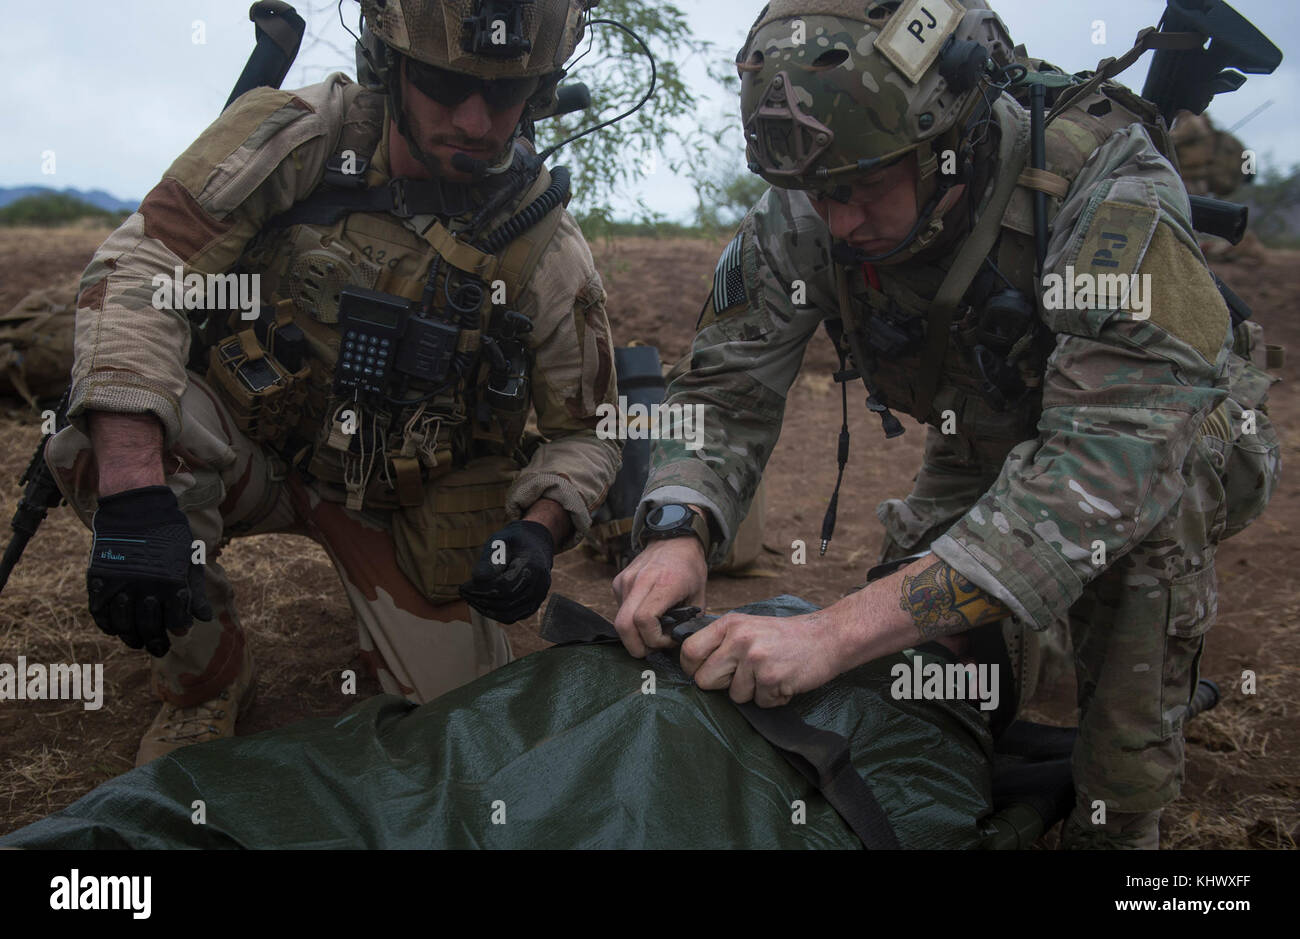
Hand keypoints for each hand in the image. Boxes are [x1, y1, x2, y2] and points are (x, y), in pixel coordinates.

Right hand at [86, 485, 211, 656]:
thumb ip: (195, 591)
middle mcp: (145, 588)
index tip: (177, 633)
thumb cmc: (169, 533)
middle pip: (149, 629)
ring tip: (138, 642)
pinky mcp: (100, 581)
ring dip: (132, 638)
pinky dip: (108, 625)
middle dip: (156, 643)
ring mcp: (120, 585)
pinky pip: (101, 614)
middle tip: (159, 649)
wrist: (136, 508)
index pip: (176, 622)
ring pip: (124, 626)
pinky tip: (117, 629)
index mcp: (172, 584)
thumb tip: (203, 620)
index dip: (177, 630)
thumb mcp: (189, 558)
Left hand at [459, 520, 554, 623]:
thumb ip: (490, 559)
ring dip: (485, 609)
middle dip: (480, 599)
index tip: (464, 585)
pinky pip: (512, 617)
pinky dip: (494, 613)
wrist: (535, 544)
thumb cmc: (514, 541)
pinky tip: (480, 603)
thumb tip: (476, 578)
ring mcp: (538, 598)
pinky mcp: (533, 606)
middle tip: (463, 591)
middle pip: (505, 603)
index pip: (504, 587)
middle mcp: (539, 586)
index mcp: (532, 568)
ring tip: (469, 598)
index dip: (481, 589)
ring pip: (508, 615)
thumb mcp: (500, 541)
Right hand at [612, 536, 706, 656]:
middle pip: (623, 625)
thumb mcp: (699, 596)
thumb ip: (688, 621)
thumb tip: (677, 642)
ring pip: (619, 620)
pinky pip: (619, 610)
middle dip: (635, 646)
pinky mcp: (618, 581)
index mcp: (664, 584)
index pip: (644, 620)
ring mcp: (626, 580)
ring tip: (651, 632)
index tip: (667, 640)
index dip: (653, 639)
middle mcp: (640, 581)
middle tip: (650, 651)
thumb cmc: (690, 568)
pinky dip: (630, 620)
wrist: (674, 539)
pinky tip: (645, 615)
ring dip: (633, 634)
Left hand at [680, 610, 846, 707]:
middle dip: (722, 686)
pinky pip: (760, 703)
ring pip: (734, 696)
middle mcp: (739, 639)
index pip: (689, 651)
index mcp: (729, 624)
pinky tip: (784, 680)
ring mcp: (754, 659)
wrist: (828, 637)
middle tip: (745, 677)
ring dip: (753, 692)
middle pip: (705, 679)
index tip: (702, 674)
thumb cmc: (787, 636)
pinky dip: (773, 698)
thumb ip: (723, 641)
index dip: (692, 669)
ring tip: (771, 674)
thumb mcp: (750, 627)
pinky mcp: (771, 678)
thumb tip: (694, 665)